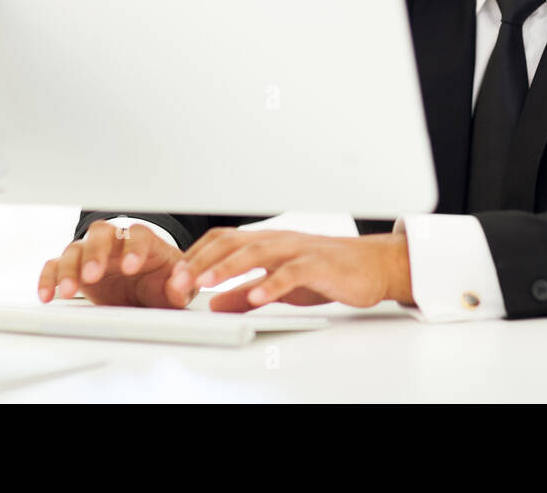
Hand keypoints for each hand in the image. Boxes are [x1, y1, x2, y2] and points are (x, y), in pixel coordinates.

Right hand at [38, 220, 192, 307]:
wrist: (147, 291)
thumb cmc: (163, 283)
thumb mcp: (178, 287)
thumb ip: (180, 285)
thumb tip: (180, 283)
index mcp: (144, 242)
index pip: (138, 235)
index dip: (133, 248)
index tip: (131, 267)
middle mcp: (115, 243)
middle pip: (101, 234)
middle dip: (96, 253)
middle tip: (93, 275)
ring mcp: (92, 253)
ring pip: (75, 248)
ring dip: (69, 268)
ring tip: (69, 291)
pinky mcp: (74, 270)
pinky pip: (55, 266)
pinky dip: (49, 278)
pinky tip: (47, 296)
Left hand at [168, 228, 414, 311]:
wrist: (372, 266)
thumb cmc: (327, 271)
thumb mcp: (279, 285)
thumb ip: (246, 293)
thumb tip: (214, 304)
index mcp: (267, 242)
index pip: (222, 241)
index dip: (196, 257)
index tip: (174, 278)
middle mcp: (279, 241)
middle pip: (233, 242)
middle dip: (202, 262)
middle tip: (178, 283)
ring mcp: (299, 250)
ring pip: (258, 252)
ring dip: (228, 268)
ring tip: (205, 284)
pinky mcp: (319, 265)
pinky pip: (293, 272)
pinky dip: (273, 283)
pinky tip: (257, 296)